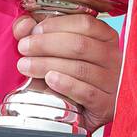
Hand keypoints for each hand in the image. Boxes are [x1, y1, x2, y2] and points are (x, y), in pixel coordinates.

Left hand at [12, 14, 121, 132]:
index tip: (33, 31)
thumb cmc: (72, 75)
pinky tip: (49, 79)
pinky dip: (66, 84)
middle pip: (80, 45)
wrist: (86, 112)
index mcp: (106, 38)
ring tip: (25, 66)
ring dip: (47, 64)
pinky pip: (86, 92)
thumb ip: (40, 34)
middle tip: (23, 47)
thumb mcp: (59, 51)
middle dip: (46, 44)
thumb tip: (22, 26)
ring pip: (80, 68)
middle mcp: (113, 57)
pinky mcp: (107, 104)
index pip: (85, 23)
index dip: (56, 25)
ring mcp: (113, 82)